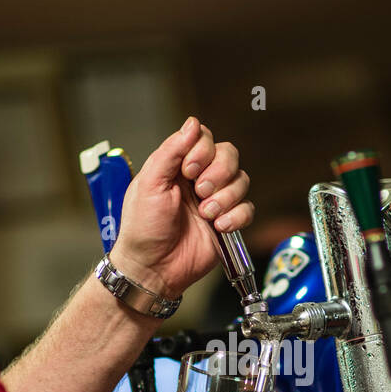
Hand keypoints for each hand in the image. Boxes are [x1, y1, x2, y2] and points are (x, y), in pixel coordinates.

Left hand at [110, 116, 253, 297]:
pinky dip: (236, 216)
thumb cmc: (143, 229)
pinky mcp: (227, 222)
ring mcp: (215, 201)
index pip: (204, 140)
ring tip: (205, 213)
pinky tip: (218, 226)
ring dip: (225, 197)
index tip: (188, 170)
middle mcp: (199, 180)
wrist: (153, 268)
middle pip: (229, 155)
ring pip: (241, 181)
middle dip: (218, 173)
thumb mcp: (149, 184)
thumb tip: (192, 124)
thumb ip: (171, 151)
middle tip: (200, 192)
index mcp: (178, 166)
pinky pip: (248, 208)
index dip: (203, 151)